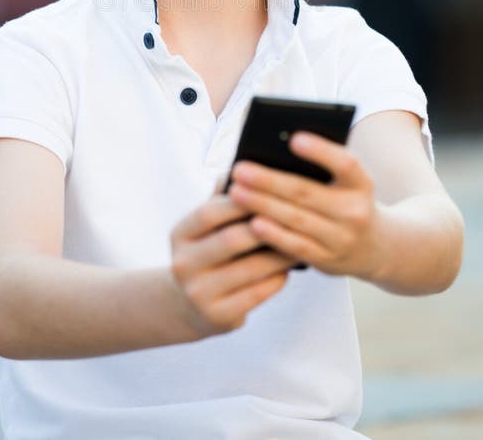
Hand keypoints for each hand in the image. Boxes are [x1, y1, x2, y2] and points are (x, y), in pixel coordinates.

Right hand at [169, 193, 296, 338]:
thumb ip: (220, 199)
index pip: (209, 213)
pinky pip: (256, 293)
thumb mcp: (203, 229)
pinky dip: (276, 278)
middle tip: (297, 216)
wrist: (189, 306)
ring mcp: (198, 293)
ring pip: (250, 269)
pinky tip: (289, 268)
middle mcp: (183, 264)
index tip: (269, 189)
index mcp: (180, 235)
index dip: (239, 201)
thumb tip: (242, 166)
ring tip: (302, 241)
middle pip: (232, 240)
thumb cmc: (207, 254)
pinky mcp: (217, 316)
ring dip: (280, 254)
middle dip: (267, 227)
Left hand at [227, 132, 379, 279]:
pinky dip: (273, 234)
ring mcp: (342, 238)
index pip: (345, 163)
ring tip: (235, 192)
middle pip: (307, 192)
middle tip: (239, 169)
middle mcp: (355, 211)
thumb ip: (321, 167)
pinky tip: (252, 222)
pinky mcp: (328, 260)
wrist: (374, 247)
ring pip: (296, 219)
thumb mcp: (346, 182)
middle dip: (269, 180)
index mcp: (361, 183)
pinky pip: (296, 246)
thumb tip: (274, 149)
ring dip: (262, 205)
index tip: (294, 138)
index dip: (321, 151)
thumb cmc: (346, 200)